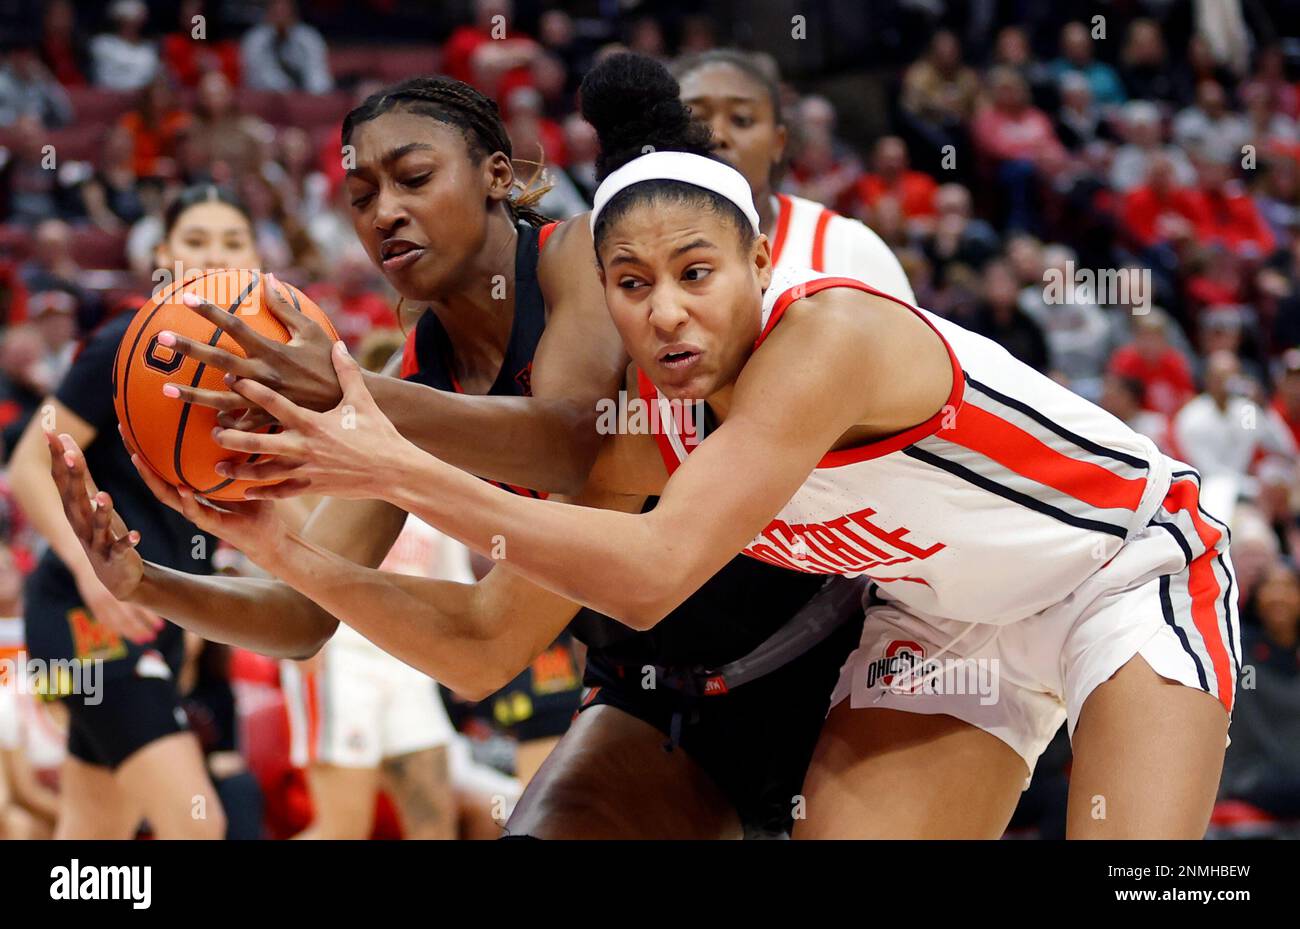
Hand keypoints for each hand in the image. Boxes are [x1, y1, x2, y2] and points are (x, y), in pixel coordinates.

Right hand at [46, 431, 161, 643]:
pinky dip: (126, 542)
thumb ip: (79, 472)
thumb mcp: (90, 499)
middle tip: (71, 454)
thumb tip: (65, 439)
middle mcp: (80, 523)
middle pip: (74, 498)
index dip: (57, 456)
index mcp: (74, 507)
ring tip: (104, 496)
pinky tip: (136, 535)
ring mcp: (96, 541)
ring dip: (100, 511)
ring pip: (96, 524)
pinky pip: (120, 549)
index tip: (50, 430)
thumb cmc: (101, 529)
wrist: (116, 575)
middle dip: (72, 476)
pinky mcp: (114, 557)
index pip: (62, 478)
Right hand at [122, 427, 292, 567]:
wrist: (270, 535)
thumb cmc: (257, 500)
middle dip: (137, 455)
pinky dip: (188, 501)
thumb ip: (238, 449)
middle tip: (123, 432)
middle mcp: (188, 497)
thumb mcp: (246, 469)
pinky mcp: (212, 525)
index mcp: (192, 484)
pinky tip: (183, 488)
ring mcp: (196, 512)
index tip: (134, 421)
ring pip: (166, 495)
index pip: (164, 463)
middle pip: (155, 476)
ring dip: (150, 478)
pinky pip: (196, 512)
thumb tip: (241, 414)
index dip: (149, 445)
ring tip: (137, 458)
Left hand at [156, 272, 343, 430]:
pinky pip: (241, 425)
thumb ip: (285, 307)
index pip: (236, 327)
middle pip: (219, 360)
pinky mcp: (269, 420)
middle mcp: (264, 375)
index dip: (211, 311)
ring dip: (192, 396)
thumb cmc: (331, 363)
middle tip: (162, 337)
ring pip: (221, 399)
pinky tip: (206, 424)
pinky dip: (223, 425)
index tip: (188, 298)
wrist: (348, 402)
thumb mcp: (312, 332)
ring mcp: (264, 400)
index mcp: (273, 351)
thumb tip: (266, 279)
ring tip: (165, 390)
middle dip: (189, 348)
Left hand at [209, 340, 417, 501]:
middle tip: (212, 430)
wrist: (394, 471)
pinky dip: (262, 492)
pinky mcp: (312, 487)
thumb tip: (339, 344)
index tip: (230, 380)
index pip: (273, 402)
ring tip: (219, 466)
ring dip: (238, 469)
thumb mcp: (361, 399)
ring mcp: (306, 469)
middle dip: (230, 436)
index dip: (249, 389)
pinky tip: (246, 492)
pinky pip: (280, 492)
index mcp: (311, 420)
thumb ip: (347, 371)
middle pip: (256, 441)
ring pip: (262, 471)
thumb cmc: (379, 433)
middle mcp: (303, 445)